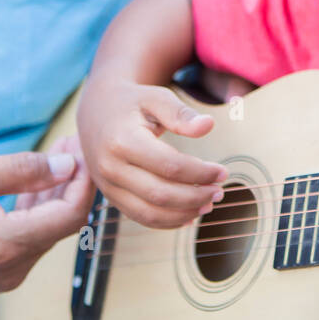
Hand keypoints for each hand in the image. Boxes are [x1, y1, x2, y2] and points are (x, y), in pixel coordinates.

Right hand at [0, 142, 93, 298]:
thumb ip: (22, 171)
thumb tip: (67, 165)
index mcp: (9, 246)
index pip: (72, 214)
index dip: (83, 180)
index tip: (82, 150)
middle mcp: (13, 270)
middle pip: (61, 224)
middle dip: (70, 183)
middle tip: (70, 144)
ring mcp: (2, 278)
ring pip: (44, 233)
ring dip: (52, 196)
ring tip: (56, 156)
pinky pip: (24, 243)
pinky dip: (32, 215)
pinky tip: (31, 187)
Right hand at [77, 76, 228, 228]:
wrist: (96, 112)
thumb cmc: (131, 104)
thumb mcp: (155, 97)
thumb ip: (181, 113)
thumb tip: (207, 125)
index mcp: (122, 140)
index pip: (169, 166)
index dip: (200, 173)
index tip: (222, 172)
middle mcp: (111, 167)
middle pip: (160, 194)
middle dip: (195, 197)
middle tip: (219, 191)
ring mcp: (108, 186)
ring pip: (149, 213)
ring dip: (184, 213)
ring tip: (209, 204)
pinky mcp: (111, 197)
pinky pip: (140, 217)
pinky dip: (167, 222)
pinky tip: (190, 214)